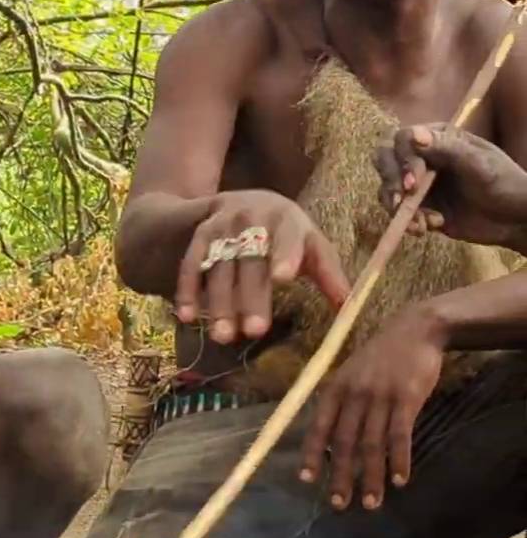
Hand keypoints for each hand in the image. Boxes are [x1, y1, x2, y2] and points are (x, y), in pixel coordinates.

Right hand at [175, 189, 349, 342]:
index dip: (285, 254)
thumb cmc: (285, 232)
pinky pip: (191, 263)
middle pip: (251, 259)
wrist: (240, 201)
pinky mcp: (200, 235)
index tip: (283, 278)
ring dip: (219, 301)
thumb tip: (350, 307)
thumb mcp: (310, 244)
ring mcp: (223, 225)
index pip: (288, 236)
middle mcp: (252, 216)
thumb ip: (328, 273)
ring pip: (219, 265)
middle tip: (254, 331)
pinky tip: (187, 317)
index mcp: (286, 218)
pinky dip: (187, 289)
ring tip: (223, 336)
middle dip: (251, 296)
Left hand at [300, 311, 443, 509]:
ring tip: (370, 503)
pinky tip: (400, 480)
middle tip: (339, 504)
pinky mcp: (406, 398)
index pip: (319, 426)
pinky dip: (399, 460)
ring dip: (370, 476)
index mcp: (336, 387)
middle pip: (344, 442)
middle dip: (341, 476)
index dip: (313, 455)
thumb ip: (342, 402)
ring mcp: (380, 396)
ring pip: (372, 444)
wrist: (416, 328)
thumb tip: (331, 441)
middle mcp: (354, 393)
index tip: (307, 481)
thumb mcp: (353, 372)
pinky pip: (400, 435)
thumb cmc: (381, 355)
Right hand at [374, 125, 526, 247]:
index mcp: (438, 138)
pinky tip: (429, 228)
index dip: (403, 160)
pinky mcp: (421, 208)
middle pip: (386, 160)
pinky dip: (410, 222)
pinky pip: (400, 213)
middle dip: (391, 181)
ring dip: (398, 207)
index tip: (414, 182)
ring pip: (388, 189)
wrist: (515, 220)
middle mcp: (424, 158)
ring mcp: (420, 184)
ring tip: (421, 224)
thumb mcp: (479, 163)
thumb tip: (413, 134)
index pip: (403, 140)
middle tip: (401, 201)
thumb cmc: (503, 183)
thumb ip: (447, 148)